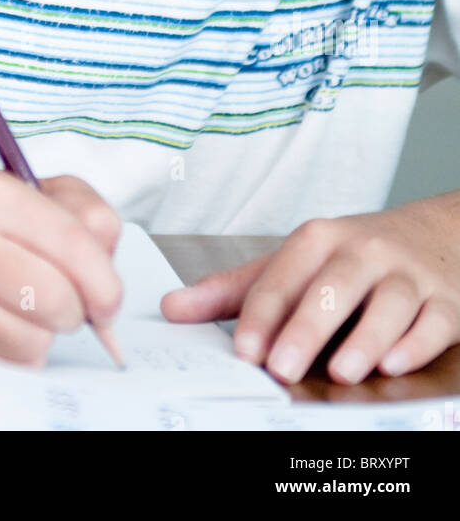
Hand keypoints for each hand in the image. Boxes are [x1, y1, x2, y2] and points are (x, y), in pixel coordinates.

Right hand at [0, 171, 122, 366]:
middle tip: (66, 305)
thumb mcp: (45, 198)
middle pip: (55, 299)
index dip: (104, 281)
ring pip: (32, 343)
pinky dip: (17, 358)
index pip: (73, 243)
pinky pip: (5, 368)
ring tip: (26, 312)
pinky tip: (2, 329)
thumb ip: (91, 219)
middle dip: (75, 312)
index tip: (108, 300)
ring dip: (43, 337)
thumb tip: (106, 280)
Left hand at [159, 193, 459, 383]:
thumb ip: (234, 291)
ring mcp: (405, 275)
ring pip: (387, 303)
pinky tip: (394, 363)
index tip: (244, 348)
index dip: (262, 314)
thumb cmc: (349, 258)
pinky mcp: (443, 300)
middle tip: (282, 366)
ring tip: (342, 371)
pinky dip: (415, 343)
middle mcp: (362, 251)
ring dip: (365, 338)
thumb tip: (172, 308)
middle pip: (333, 287)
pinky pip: (432, 321)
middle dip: (306, 328)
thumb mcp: (292, 264)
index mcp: (317, 240)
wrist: (430, 234)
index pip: (282, 276)